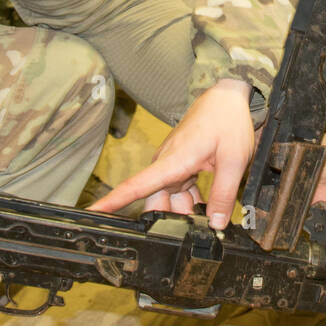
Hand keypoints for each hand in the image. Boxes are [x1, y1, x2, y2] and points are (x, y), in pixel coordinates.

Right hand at [90, 78, 254, 229]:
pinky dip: (189, 200)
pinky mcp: (179, 165)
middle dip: (169, 219)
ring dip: (183, 209)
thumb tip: (215, 224)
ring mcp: (171, 164)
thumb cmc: (227, 121)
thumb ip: (223, 194)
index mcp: (173, 161)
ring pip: (167, 198)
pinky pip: (177, 190)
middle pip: (154, 201)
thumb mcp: (234, 161)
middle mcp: (166, 164)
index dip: (113, 201)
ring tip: (208, 213)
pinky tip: (206, 205)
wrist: (228, 98)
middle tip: (196, 228)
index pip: (136, 186)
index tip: (92, 212)